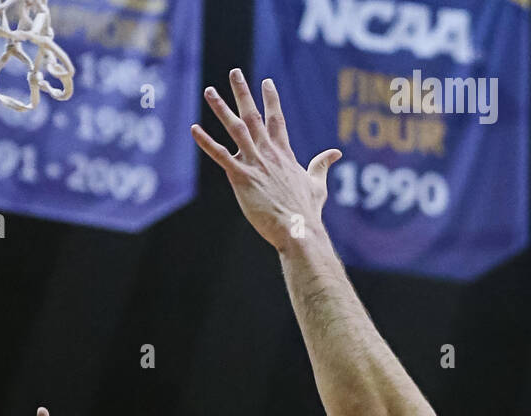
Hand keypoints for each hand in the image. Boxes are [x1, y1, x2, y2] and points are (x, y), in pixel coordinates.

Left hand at [191, 70, 339, 253]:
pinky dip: (206, 142)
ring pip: (235, 128)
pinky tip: (194, 129)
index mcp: (284, 153)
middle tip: (234, 72)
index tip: (265, 81)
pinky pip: (220, 155)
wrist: (297, 229)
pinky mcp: (242, 177)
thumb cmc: (307, 212)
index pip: (276, 119)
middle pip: (253, 115)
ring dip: (221, 108)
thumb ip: (321, 165)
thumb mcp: (317, 184)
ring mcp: (255, 163)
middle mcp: (268, 153)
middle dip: (243, 92)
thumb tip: (335, 153)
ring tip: (209, 91)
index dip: (270, 99)